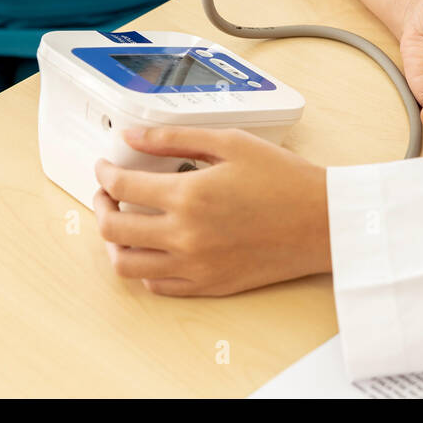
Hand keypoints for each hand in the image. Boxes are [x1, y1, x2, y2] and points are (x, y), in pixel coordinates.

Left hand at [93, 127, 329, 295]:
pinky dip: (144, 267)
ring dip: (114, 243)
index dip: (104, 174)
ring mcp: (195, 265)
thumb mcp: (230, 143)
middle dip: (100, 207)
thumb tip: (133, 136)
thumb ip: (175, 138)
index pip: (121, 187)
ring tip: (122, 224)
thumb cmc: (285, 180)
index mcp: (188, 195)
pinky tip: (153, 248)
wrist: (322, 221)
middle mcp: (185, 235)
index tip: (105, 167)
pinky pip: (157, 285)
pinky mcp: (208, 285)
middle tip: (106, 194)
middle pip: (114, 229)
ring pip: (127, 265)